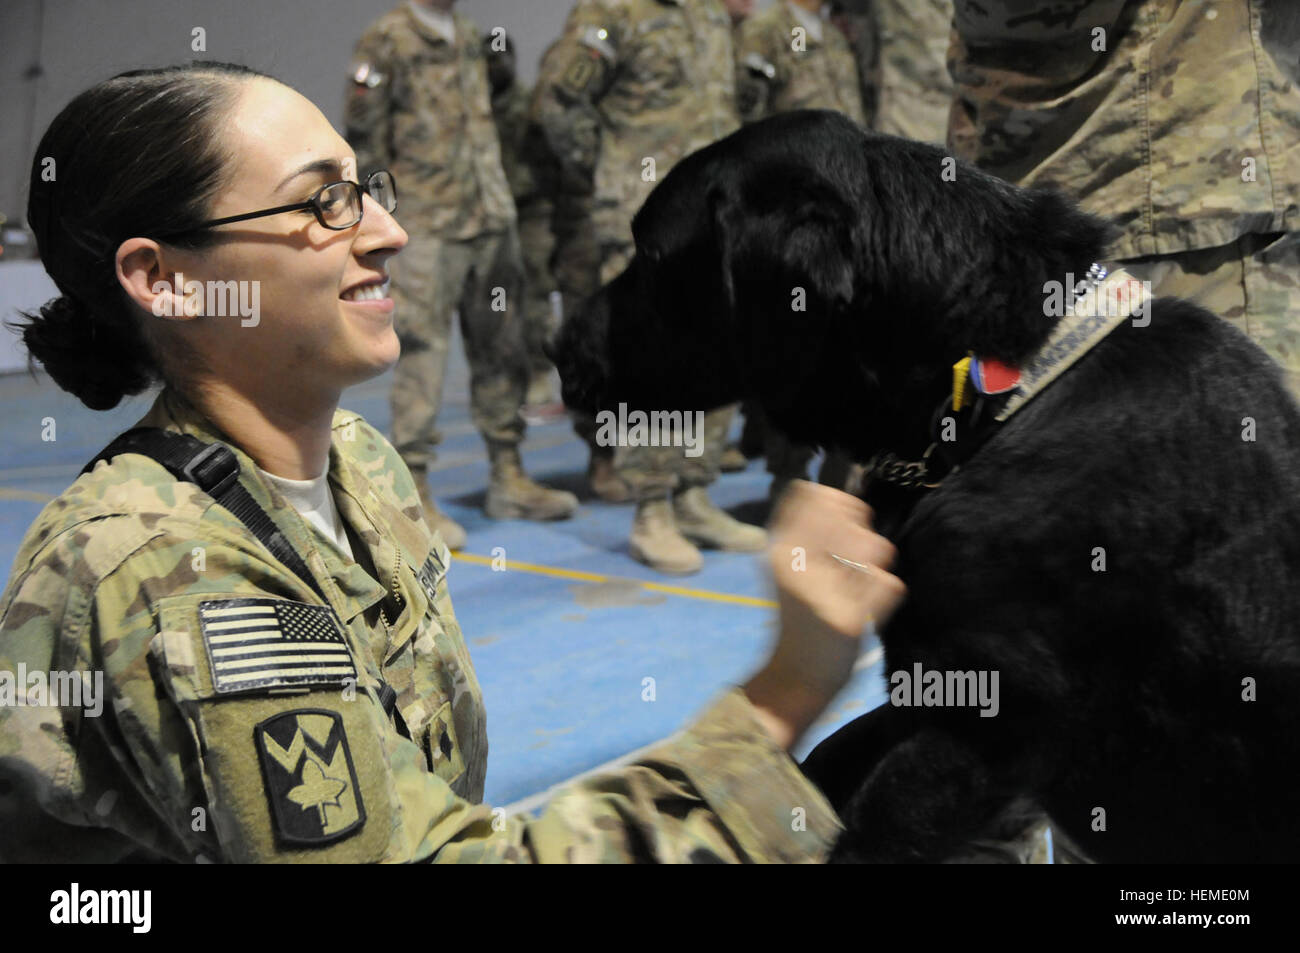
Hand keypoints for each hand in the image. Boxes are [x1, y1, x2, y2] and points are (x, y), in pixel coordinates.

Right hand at [744, 480, 905, 749]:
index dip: (840, 505)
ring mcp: (821, 593)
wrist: (796, 676)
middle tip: (851, 566)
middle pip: (854, 517)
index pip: (816, 495)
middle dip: (862, 537)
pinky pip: (889, 584)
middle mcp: (796, 565)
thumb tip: (835, 493)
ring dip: (875, 567)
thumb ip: (805, 528)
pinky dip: (885, 598)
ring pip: (877, 547)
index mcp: (779, 549)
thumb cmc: (798, 616)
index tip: (842, 529)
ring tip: (857, 588)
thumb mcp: (787, 565)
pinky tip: (865, 612)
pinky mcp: (846, 621)